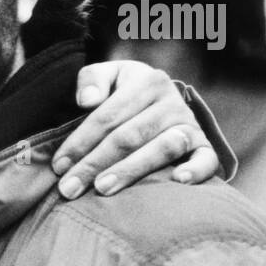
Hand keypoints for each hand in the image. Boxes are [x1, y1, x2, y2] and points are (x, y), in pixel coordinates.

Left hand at [51, 61, 219, 199]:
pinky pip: (206, 159)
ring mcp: (190, 125)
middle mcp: (171, 102)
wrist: (163, 101)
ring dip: (130, 171)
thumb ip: (92, 79)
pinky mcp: (204, 145)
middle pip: (128, 137)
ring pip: (160, 149)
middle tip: (69, 188)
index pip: (107, 116)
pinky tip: (177, 181)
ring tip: (102, 189)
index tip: (59, 165)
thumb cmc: (125, 93)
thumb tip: (86, 101)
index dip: (80, 141)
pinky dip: (196, 170)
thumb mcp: (109, 76)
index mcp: (146, 81)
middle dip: (94, 164)